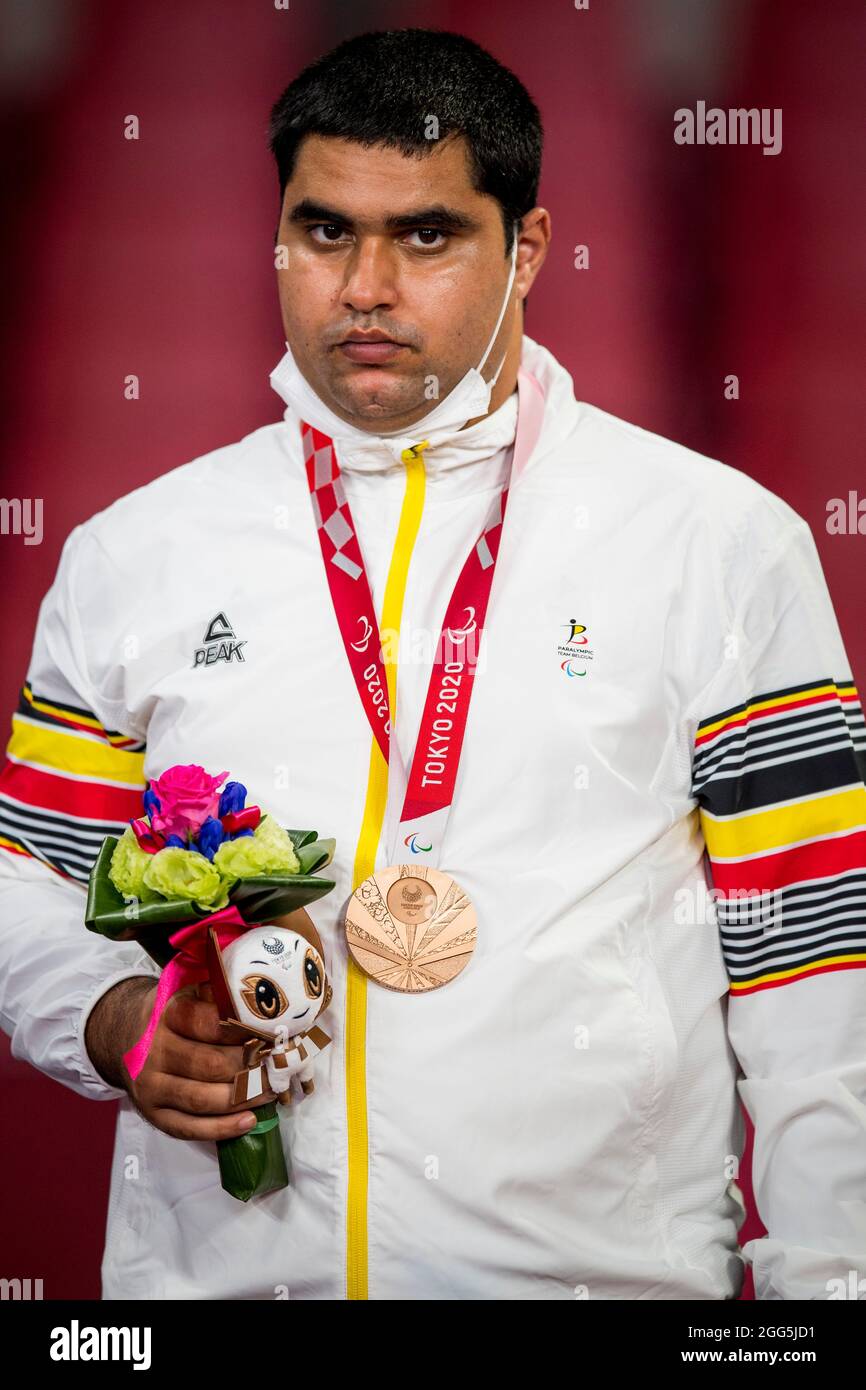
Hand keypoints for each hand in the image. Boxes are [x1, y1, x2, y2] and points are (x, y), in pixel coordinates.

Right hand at [85, 976, 266, 1140]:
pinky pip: (189, 1128)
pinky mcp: (153, 1114)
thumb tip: (265, 1003)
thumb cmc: (176, 1015)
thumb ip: (223, 996)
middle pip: (212, 1065)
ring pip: (203, 1100)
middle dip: (251, 1068)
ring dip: (243, 1099)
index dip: (247, 1031)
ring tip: (272, 1091)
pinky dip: (222, 1128)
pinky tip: (249, 1121)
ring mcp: (152, 1086)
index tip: (274, 1035)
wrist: (127, 1036)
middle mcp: (156, 1051)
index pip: (214, 1025)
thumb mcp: (193, 993)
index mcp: (169, 1015)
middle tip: (279, 1066)